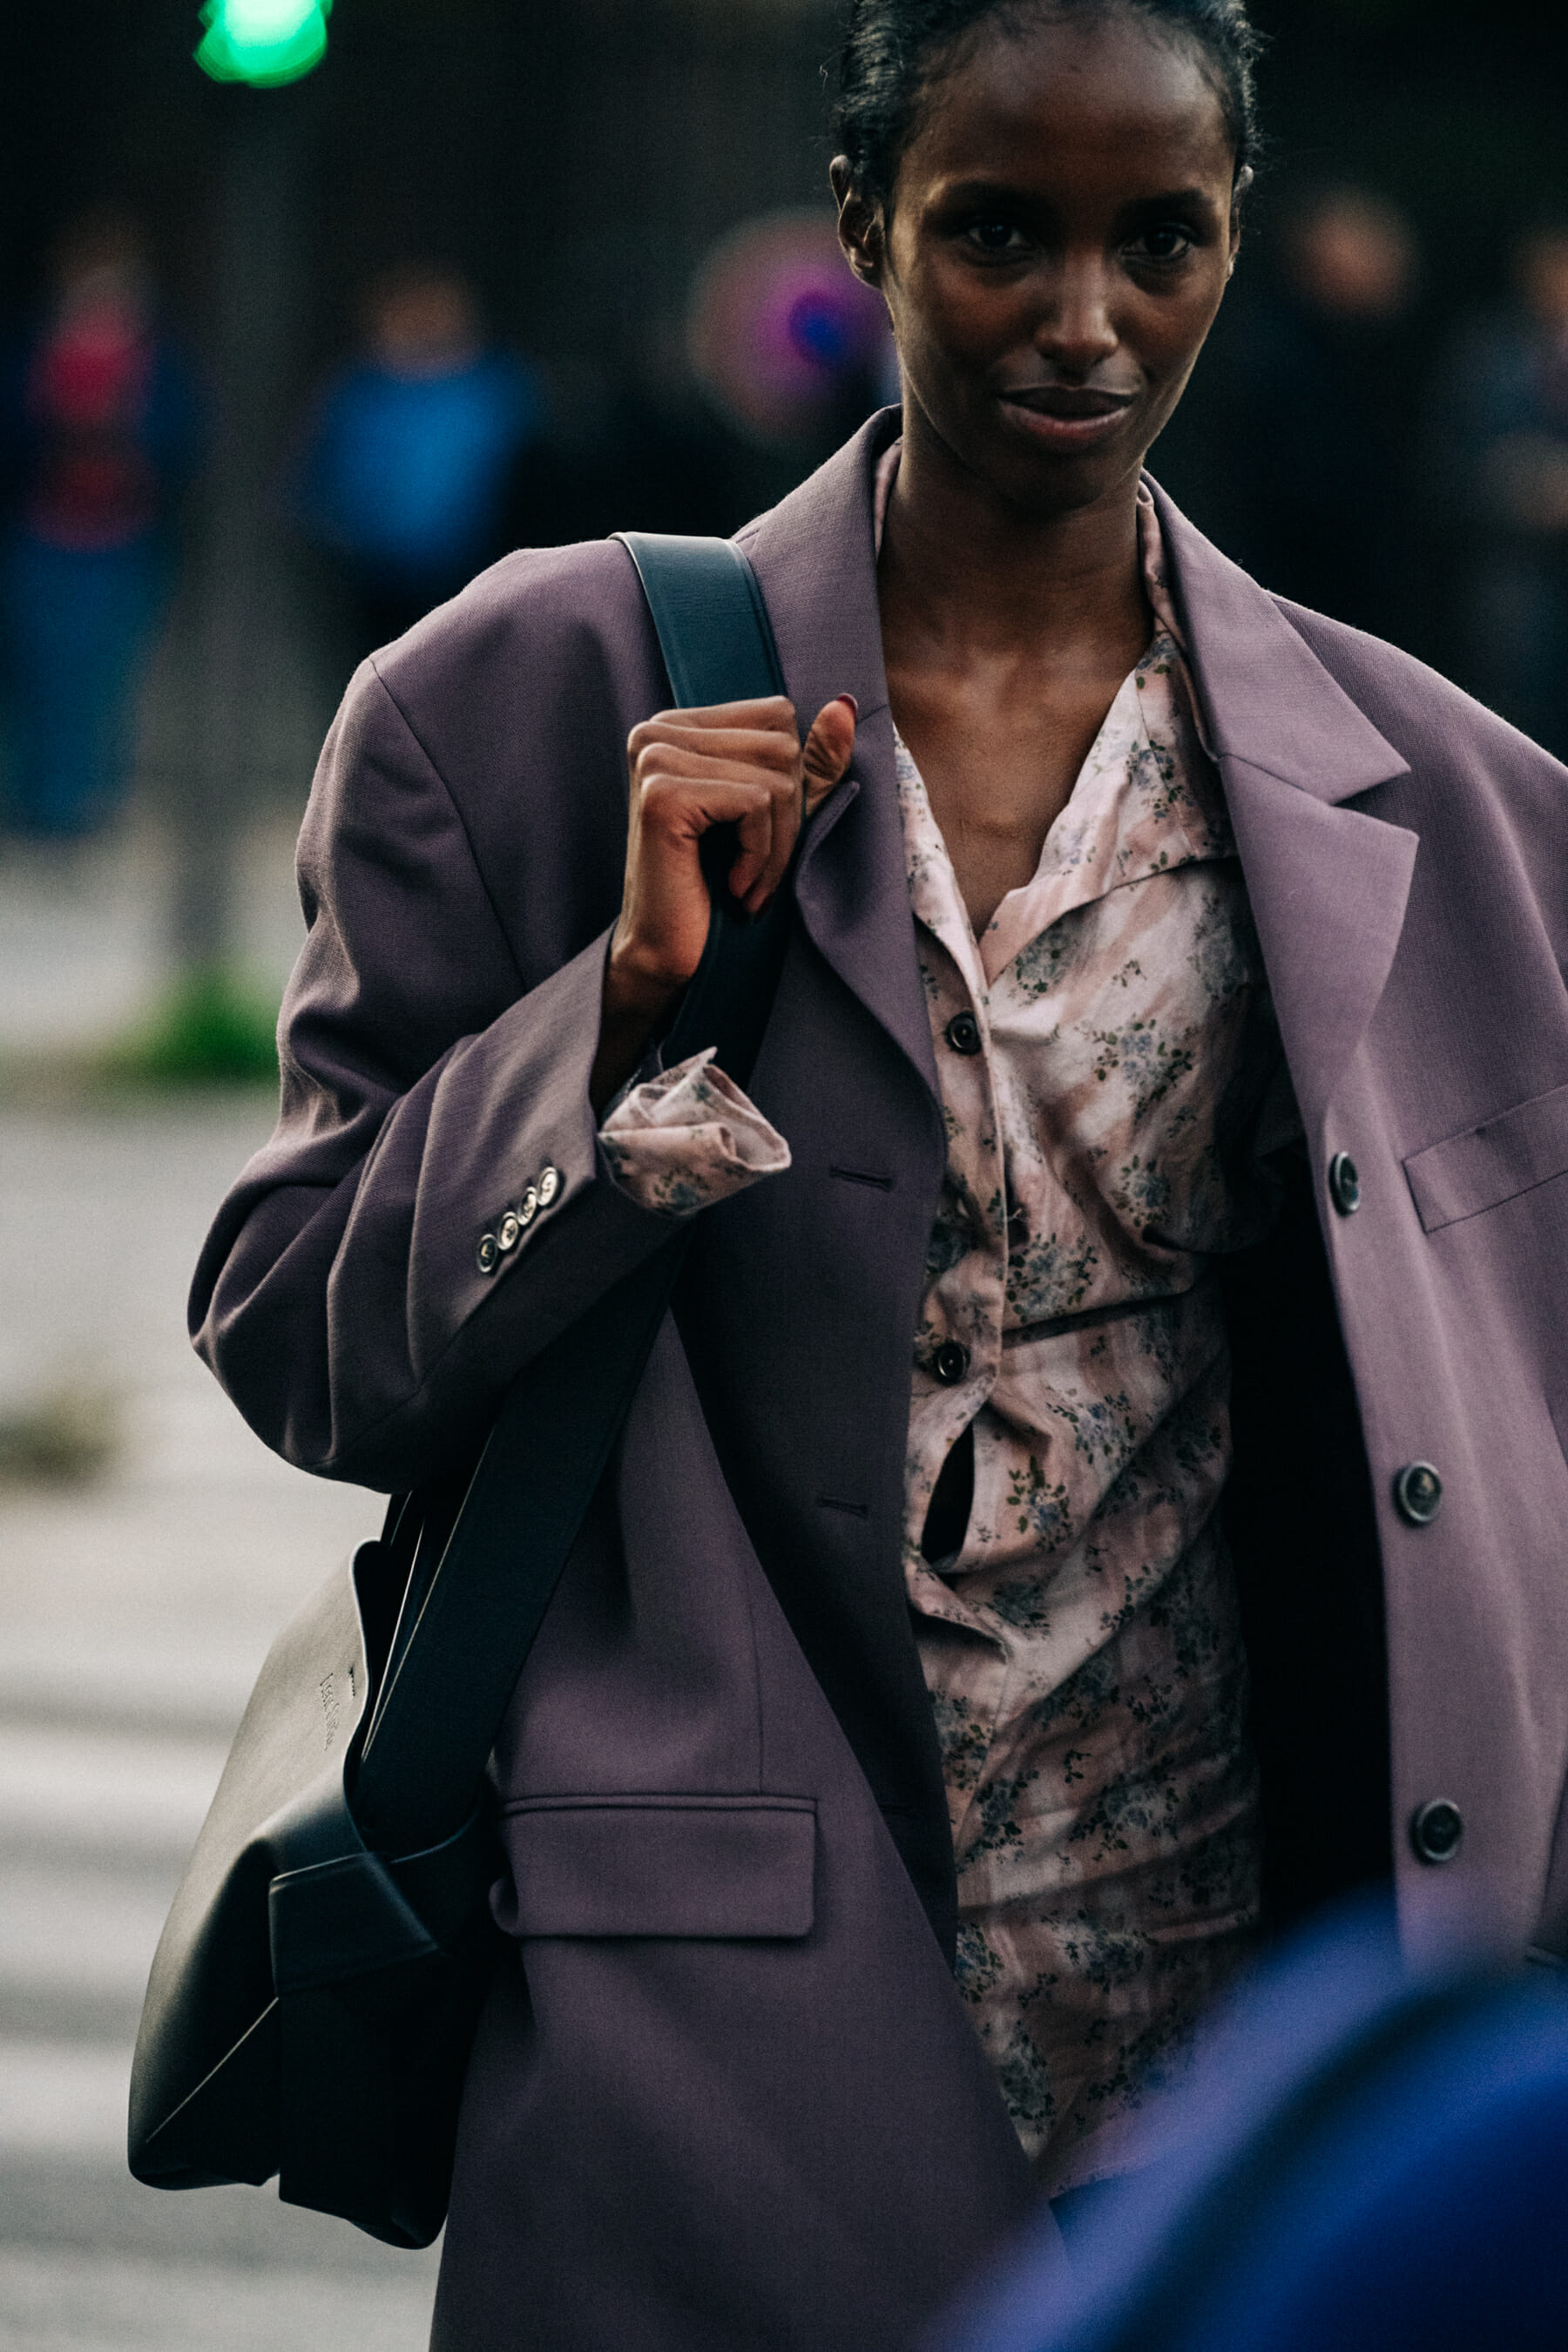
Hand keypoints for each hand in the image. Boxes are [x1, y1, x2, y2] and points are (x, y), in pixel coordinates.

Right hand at [591, 692, 856, 1108]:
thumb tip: (845, 705)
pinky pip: (758, 803)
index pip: (778, 716)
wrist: (667, 958)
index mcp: (678, 726)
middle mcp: (656, 730)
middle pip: (782, 743)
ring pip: (776, 776)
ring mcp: (654, 758)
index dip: (792, 780)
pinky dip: (762, 855)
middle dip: (789, 817)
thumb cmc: (720, 889)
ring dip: (777, 844)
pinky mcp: (661, 794)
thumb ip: (811, 763)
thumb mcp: (777, 819)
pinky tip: (734, 887)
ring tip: (748, 882)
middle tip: (758, 870)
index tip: (762, 836)